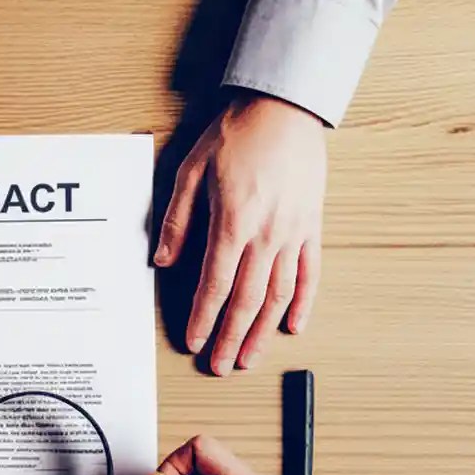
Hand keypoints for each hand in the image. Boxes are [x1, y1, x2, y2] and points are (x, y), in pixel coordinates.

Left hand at [155, 92, 325, 374]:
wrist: (284, 108)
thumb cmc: (235, 135)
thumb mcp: (191, 172)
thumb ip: (177, 220)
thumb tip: (162, 260)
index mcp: (233, 223)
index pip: (214, 285)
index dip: (203, 318)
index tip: (193, 342)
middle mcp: (267, 235)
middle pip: (247, 300)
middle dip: (230, 337)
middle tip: (219, 366)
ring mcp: (294, 233)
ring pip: (279, 295)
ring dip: (263, 332)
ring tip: (249, 358)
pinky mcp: (312, 227)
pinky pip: (310, 273)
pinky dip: (302, 303)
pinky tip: (293, 326)